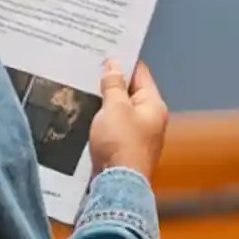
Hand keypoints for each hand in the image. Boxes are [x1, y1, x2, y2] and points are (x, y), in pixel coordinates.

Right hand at [88, 59, 168, 180]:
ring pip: (120, 110)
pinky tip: (88, 114)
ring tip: (85, 88)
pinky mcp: (125, 148)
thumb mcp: (114, 107)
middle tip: (90, 69)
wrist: (117, 187)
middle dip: (111, 81)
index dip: (123, 61)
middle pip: (130, 91)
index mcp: (154, 105)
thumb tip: (114, 65)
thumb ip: (114, 84)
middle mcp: (150, 119)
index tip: (105, 51)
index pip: (141, 73)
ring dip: (105, 101)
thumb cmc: (120, 144)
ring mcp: (139, 135)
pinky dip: (103, 119)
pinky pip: (114, 126)